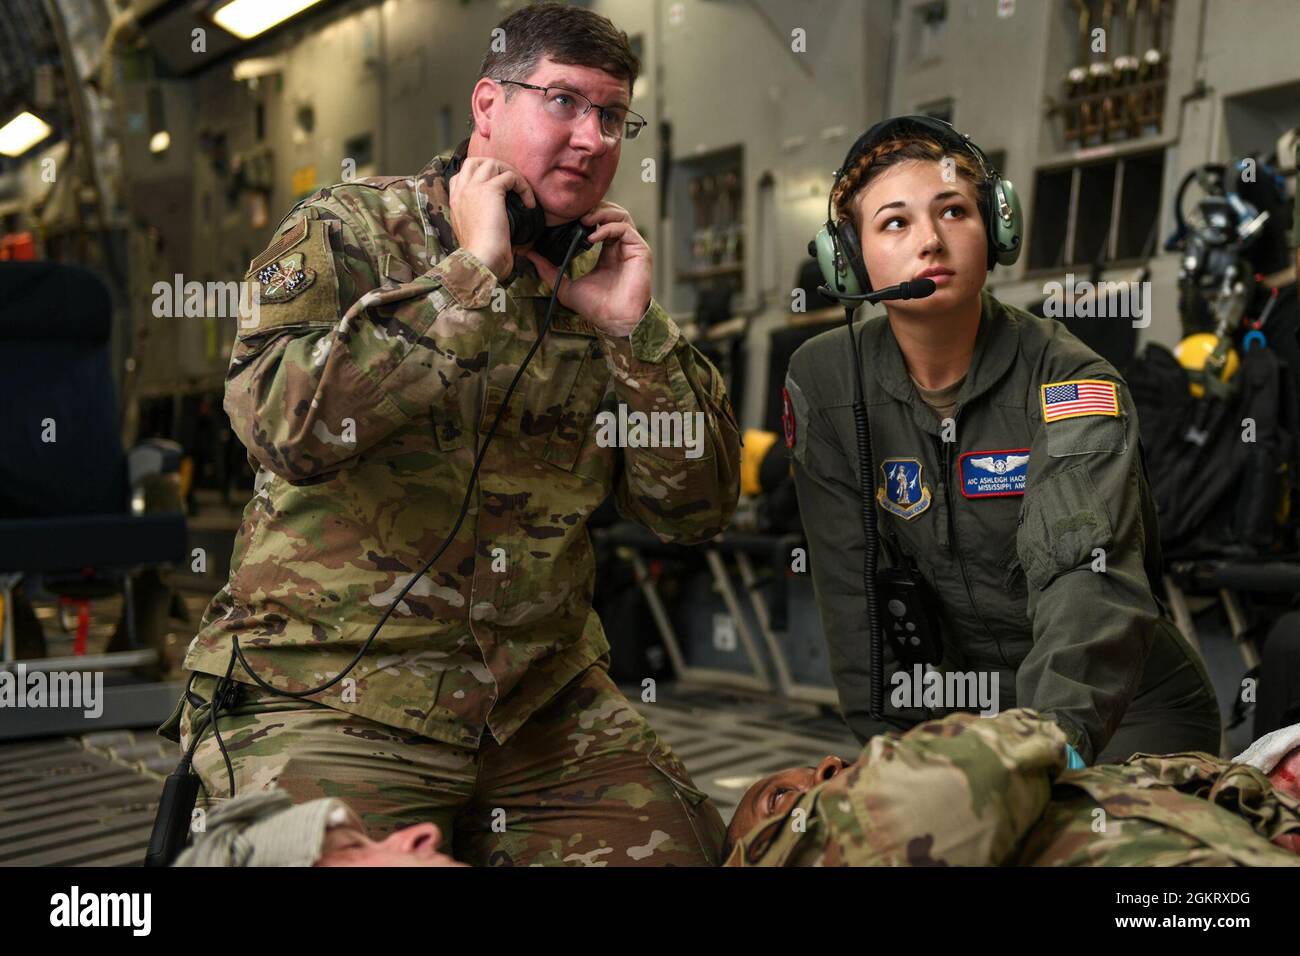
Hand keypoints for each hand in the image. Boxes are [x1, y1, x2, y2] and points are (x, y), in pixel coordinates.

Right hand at [447, 156, 536, 281]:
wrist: (480, 261)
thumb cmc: (481, 256)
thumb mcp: (476, 235)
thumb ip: (483, 221)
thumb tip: (509, 222)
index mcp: (455, 202)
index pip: (460, 176)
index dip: (480, 176)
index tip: (498, 189)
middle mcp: (461, 192)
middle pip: (474, 161)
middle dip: (495, 167)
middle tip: (511, 184)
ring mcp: (473, 189)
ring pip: (492, 163)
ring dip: (510, 174)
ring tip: (522, 191)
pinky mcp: (489, 191)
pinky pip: (510, 176)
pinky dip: (523, 187)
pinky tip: (529, 204)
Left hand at [525, 201, 652, 337]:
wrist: (614, 320)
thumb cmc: (597, 308)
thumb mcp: (566, 286)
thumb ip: (549, 270)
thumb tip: (529, 255)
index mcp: (607, 251)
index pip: (599, 222)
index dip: (584, 216)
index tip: (566, 218)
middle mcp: (621, 246)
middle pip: (610, 213)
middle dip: (592, 210)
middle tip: (575, 216)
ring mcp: (631, 246)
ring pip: (620, 215)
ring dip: (601, 214)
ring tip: (583, 220)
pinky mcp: (640, 250)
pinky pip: (625, 228)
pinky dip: (608, 227)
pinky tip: (592, 236)